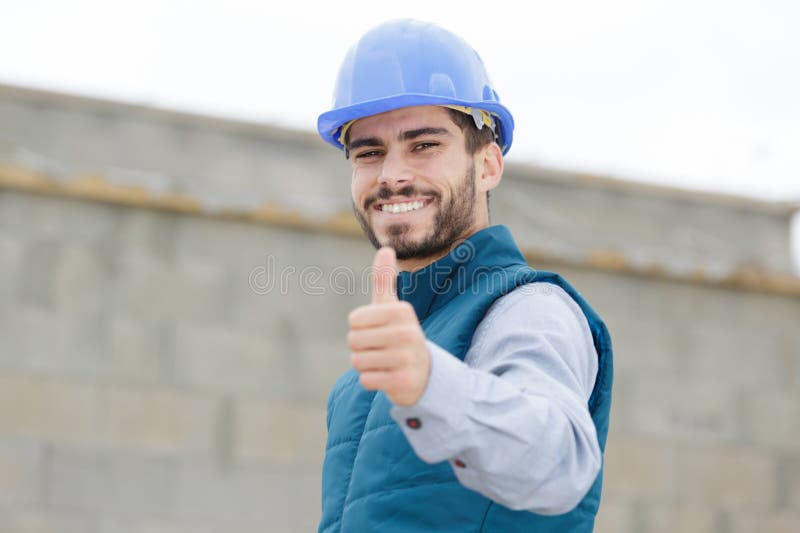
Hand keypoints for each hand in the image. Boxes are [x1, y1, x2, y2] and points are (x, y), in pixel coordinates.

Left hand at [347, 247, 430, 405]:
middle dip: (361, 348)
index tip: (379, 331)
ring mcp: (407, 358)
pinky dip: (372, 381)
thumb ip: (385, 280)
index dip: (360, 328)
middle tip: (381, 350)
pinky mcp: (404, 382)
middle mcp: (408, 333)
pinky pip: (366, 380)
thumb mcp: (393, 308)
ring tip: (385, 363)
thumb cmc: (401, 336)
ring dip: (366, 365)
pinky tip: (388, 377)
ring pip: (358, 362)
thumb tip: (385, 248)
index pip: (354, 320)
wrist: (427, 374)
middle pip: (354, 341)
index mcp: (403, 311)